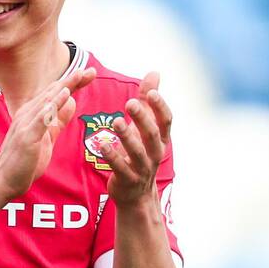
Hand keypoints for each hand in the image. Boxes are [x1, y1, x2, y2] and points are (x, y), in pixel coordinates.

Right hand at [0, 65, 96, 197]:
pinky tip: (64, 94)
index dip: (72, 83)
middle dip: (72, 80)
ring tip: (80, 74)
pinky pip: (42, 117)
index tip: (89, 74)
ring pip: (48, 100)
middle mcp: (28, 114)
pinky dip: (54, 104)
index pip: (55, 94)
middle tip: (90, 70)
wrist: (3, 180)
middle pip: (53, 92)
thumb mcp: (46, 138)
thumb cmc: (23, 162)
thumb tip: (70, 102)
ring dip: (65, 86)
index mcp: (32, 114)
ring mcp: (26, 123)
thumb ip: (57, 121)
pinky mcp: (27, 135)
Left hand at [96, 72, 171, 208]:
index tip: (151, 92)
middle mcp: (155, 153)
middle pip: (152, 134)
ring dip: (127, 136)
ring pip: (137, 151)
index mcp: (161, 138)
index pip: (166, 120)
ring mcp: (143, 168)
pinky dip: (112, 156)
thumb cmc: (141, 154)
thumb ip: (148, 101)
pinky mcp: (128, 179)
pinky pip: (120, 167)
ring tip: (116, 122)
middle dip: (142, 119)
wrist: (136, 195)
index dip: (160, 106)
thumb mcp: (146, 128)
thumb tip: (154, 73)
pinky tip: (103, 145)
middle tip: (131, 103)